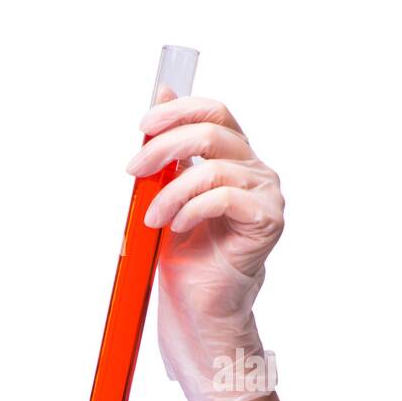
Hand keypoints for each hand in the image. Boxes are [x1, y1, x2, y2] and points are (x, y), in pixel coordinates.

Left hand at [126, 93, 284, 400]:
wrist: (196, 305)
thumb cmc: (184, 255)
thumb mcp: (164, 193)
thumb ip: (167, 151)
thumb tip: (160, 95)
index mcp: (233, 157)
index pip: (215, 113)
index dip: (179, 111)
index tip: (143, 127)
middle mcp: (255, 170)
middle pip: (212, 133)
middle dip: (164, 147)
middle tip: (133, 170)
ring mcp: (266, 194)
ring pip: (214, 168)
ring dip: (171, 193)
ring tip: (152, 219)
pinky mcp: (268, 220)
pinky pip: (226, 197)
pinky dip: (193, 209)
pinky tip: (178, 227)